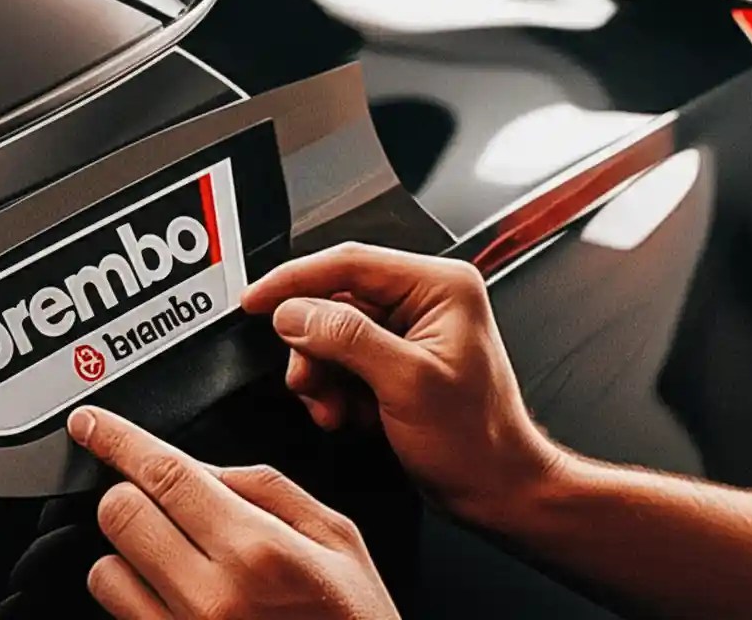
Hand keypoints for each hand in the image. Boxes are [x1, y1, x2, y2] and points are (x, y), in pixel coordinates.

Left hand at [68, 406, 399, 619]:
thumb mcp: (337, 540)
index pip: (164, 474)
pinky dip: (132, 594)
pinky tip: (174, 595)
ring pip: (105, 567)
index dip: (115, 439)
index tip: (88, 423)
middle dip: (131, 493)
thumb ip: (265, 488)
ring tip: (177, 560)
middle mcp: (212, 596)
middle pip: (120, 513)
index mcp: (258, 550)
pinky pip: (118, 613)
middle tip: (163, 502)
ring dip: (128, 551)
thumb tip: (200, 466)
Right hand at [241, 242, 567, 519]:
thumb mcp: (407, 383)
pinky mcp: (393, 359)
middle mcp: (424, 299)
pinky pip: (339, 360)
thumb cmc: (476, 441)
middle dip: (312, 349)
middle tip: (309, 383)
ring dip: (321, 376)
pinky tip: (349, 413)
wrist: (494, 489)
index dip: (293, 281)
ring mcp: (408, 330)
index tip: (256, 301)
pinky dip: (333, 389)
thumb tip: (296, 312)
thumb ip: (347, 339)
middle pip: (332, 301)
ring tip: (335, 409)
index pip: (348, 262)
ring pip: (329, 335)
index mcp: (439, 286)